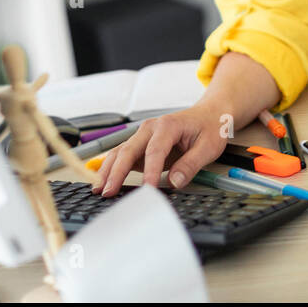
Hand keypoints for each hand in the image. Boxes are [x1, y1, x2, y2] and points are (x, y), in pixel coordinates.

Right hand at [91, 103, 228, 196]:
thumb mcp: (208, 147)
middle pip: (129, 150)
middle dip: (117, 172)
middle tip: (109, 191)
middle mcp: (150, 128)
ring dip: (108, 171)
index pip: (155, 150)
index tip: (147, 189)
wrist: (208, 115)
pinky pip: (122, 156)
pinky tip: (103, 181)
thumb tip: (175, 182)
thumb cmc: (208, 128)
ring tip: (99, 189)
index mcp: (168, 125)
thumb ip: (191, 164)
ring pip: (120, 152)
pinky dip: (111, 169)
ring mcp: (143, 136)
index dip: (150, 171)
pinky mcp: (140, 145)